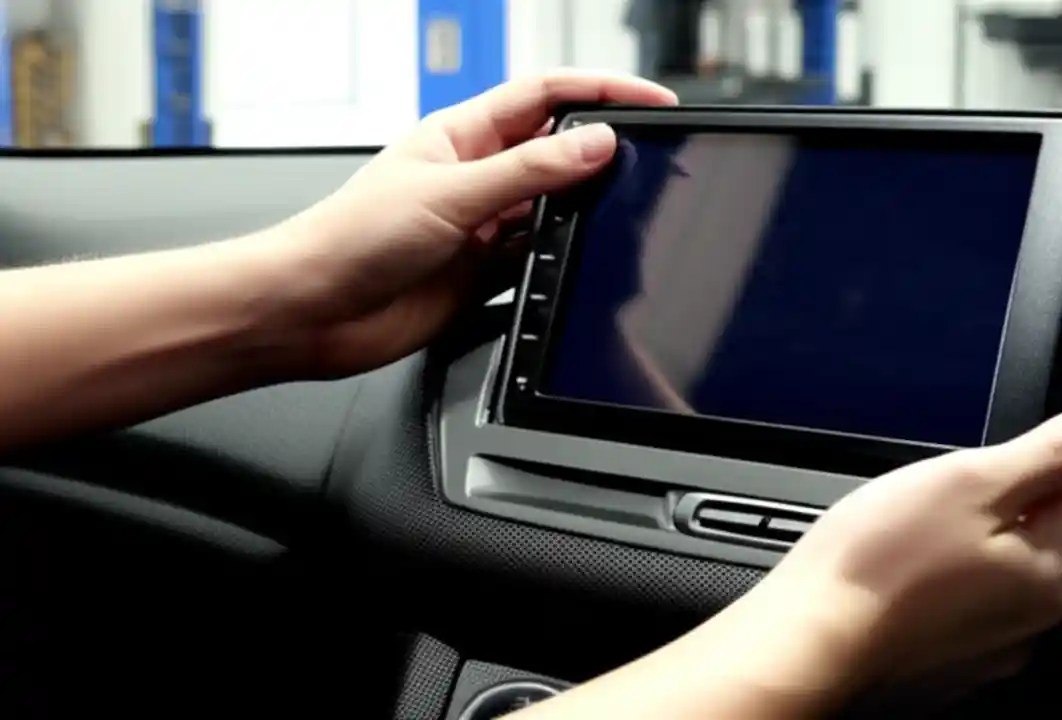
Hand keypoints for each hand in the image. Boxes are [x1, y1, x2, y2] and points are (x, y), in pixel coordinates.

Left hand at [270, 72, 676, 376]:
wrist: (310, 311)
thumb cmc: (350, 238)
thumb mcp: (450, 193)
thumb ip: (528, 171)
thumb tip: (595, 144)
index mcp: (461, 135)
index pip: (547, 96)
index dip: (602, 90)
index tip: (651, 100)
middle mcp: (475, 177)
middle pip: (557, 151)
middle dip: (602, 152)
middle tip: (648, 160)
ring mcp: (479, 226)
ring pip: (553, 209)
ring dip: (582, 212)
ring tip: (615, 217)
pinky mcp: (480, 273)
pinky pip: (536, 260)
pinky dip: (560, 260)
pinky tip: (572, 263)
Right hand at [661, 398, 1061, 715]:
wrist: (810, 638)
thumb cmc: (878, 562)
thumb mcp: (973, 481)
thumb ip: (1056, 451)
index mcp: (1049, 572)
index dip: (1056, 453)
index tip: (1019, 439)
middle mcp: (1031, 619)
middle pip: (1039, 533)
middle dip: (1002, 500)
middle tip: (943, 485)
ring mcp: (986, 647)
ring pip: (995, 568)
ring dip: (968, 541)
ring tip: (912, 527)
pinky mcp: (943, 661)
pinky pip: (958, 602)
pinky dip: (938, 580)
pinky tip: (900, 569)